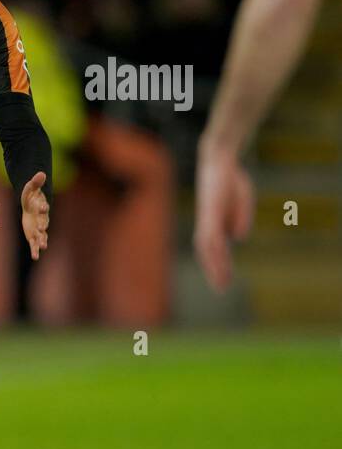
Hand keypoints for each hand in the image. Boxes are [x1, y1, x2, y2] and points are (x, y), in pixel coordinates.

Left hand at [20, 171, 49, 259]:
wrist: (32, 207)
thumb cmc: (31, 197)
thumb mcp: (30, 188)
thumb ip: (35, 182)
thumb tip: (41, 173)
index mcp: (41, 208)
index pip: (43, 207)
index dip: (43, 206)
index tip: (43, 206)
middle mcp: (42, 219)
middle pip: (44, 223)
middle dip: (43, 226)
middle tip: (43, 228)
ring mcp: (38, 229)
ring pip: (41, 236)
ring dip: (42, 241)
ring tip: (43, 246)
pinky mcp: (34, 235)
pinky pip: (35, 244)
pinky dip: (35, 250)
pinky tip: (35, 257)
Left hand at [194, 146, 253, 291]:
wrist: (220, 159)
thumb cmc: (230, 180)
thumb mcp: (241, 202)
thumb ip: (240, 220)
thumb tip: (237, 237)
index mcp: (212, 224)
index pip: (212, 250)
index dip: (217, 266)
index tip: (224, 283)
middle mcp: (206, 223)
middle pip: (207, 252)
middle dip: (214, 270)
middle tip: (222, 289)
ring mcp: (206, 216)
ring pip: (207, 246)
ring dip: (214, 263)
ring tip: (222, 280)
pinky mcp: (209, 209)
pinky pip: (211, 230)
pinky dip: (214, 245)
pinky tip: (221, 255)